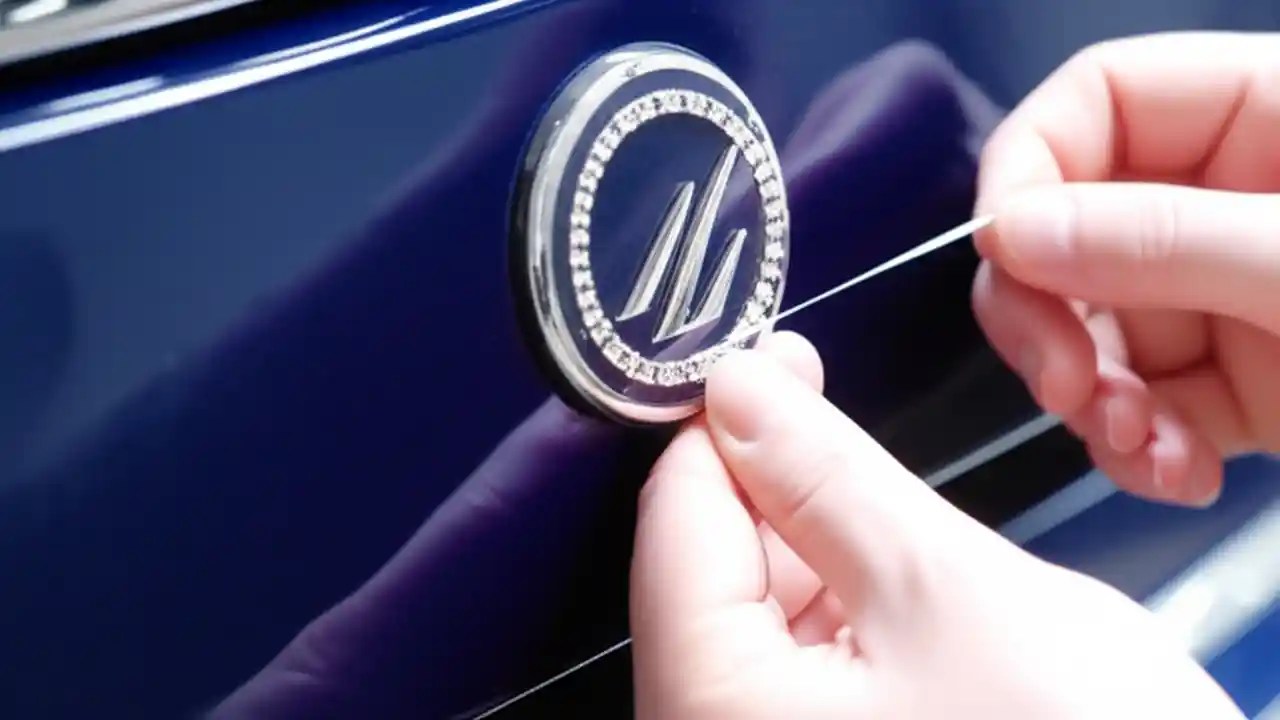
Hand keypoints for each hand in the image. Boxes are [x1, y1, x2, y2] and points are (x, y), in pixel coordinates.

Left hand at [630, 337, 1240, 718]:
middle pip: (701, 569)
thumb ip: (824, 479)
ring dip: (804, 545)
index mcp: (712, 709)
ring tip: (883, 527)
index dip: (721, 421)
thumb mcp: (942, 588)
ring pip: (746, 615)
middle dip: (766, 483)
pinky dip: (832, 611)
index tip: (771, 363)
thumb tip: (740, 392)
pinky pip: (787, 668)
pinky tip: (887, 594)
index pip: (673, 520)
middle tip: (823, 414)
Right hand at [972, 31, 1279, 506]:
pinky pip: (1138, 406)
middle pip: (1064, 229)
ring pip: (1087, 333)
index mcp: (1261, 119)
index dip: (1029, 169)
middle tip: (1058, 379)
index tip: (1007, 251)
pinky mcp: (1235, 384)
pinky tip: (1178, 473)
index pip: (1095, 104)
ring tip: (1141, 447)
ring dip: (1090, 403)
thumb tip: (1014, 234)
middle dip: (1044, 317)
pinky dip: (1138, 451)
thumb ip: (1165, 240)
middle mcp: (1223, 203)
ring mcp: (1221, 296)